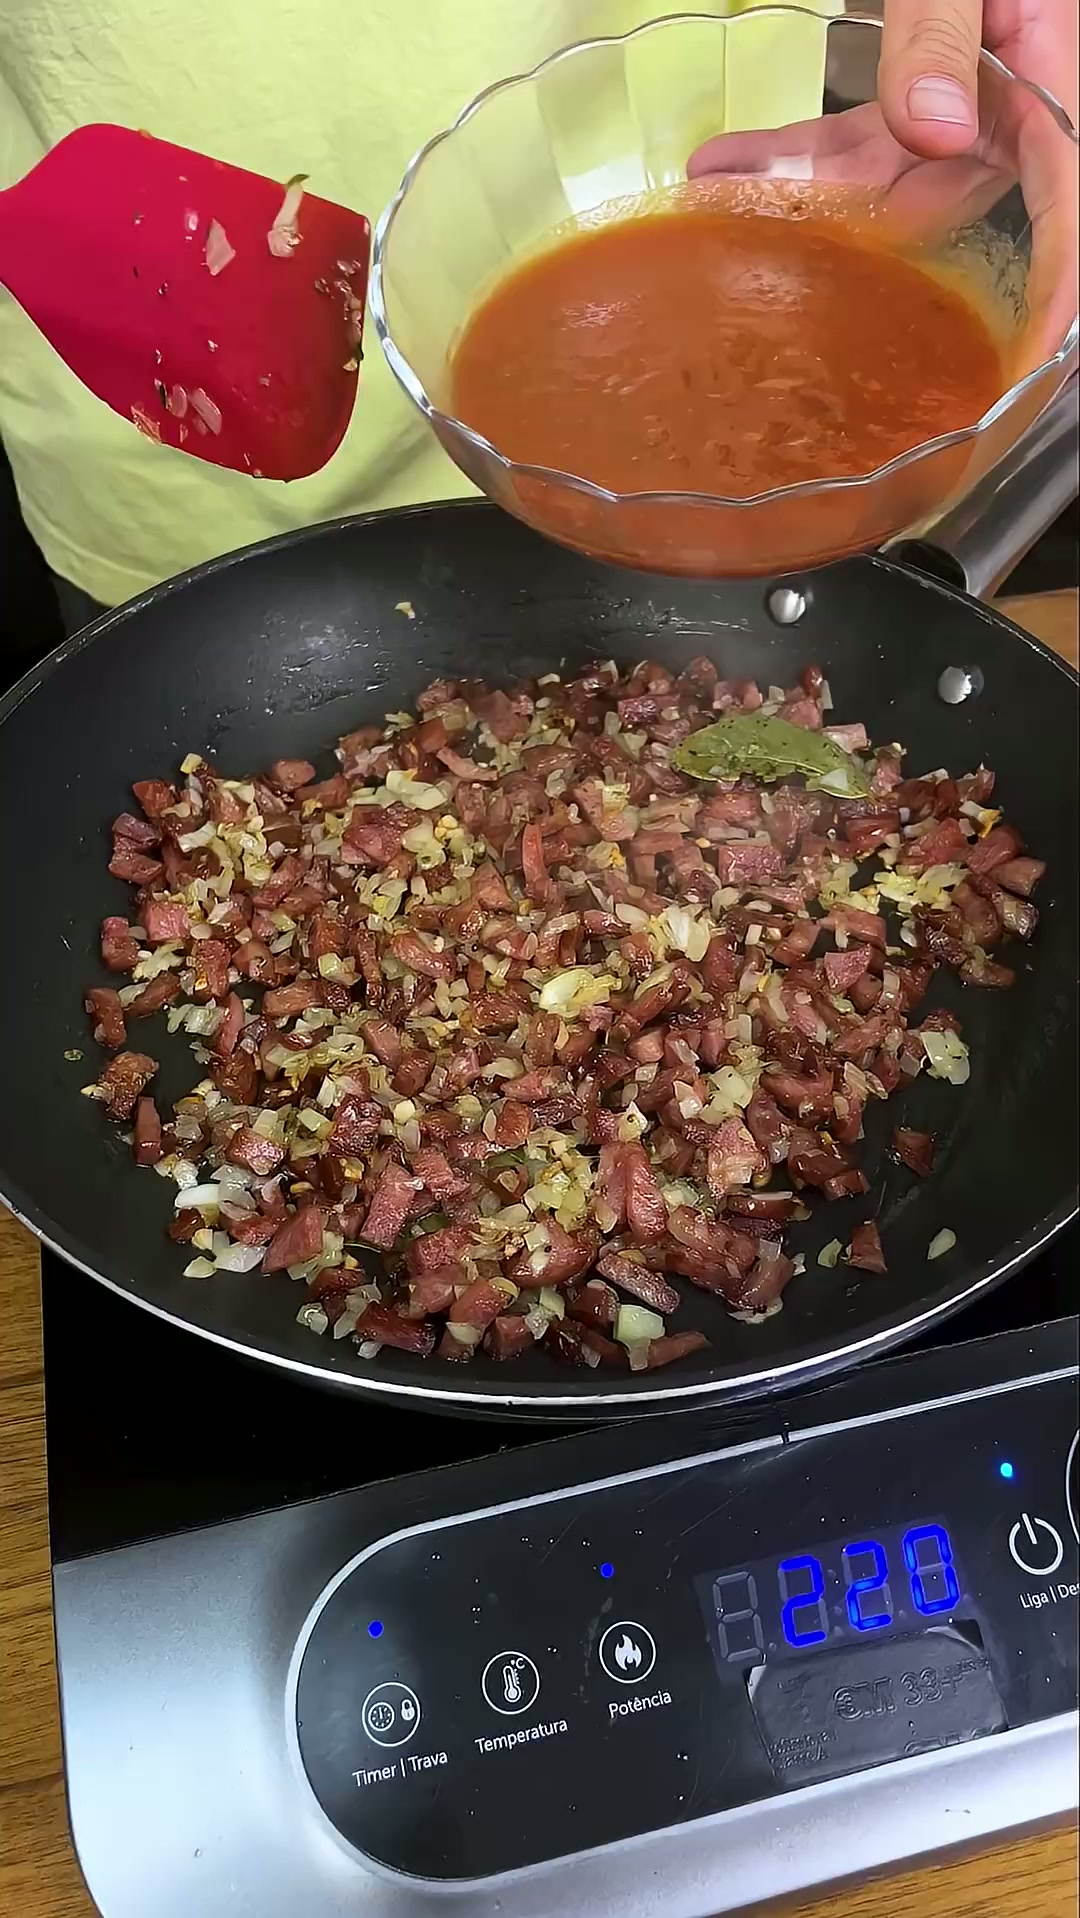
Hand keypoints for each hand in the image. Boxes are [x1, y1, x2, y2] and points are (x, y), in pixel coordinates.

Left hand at [687, 1, 1077, 376]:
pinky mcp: (922, 80)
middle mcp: (1015, 95)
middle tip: (795, 292)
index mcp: (1054, 67)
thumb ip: (942, 28)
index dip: (1060, 284)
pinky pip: (865, 137)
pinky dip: (799, 154)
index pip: (1071, 199)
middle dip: (878, 254)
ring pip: (897, 178)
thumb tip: (937, 130)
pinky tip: (724, 165)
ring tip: (723, 213)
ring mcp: (967, 92)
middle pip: (962, 201)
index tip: (1029, 361)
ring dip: (810, 202)